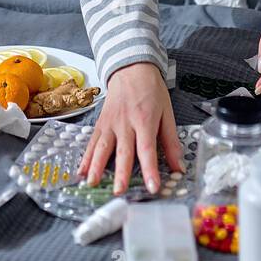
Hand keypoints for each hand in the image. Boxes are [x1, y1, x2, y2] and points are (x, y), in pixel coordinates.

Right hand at [76, 62, 184, 194]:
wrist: (131, 68)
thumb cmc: (151, 90)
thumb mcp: (167, 112)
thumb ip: (171, 141)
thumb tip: (179, 167)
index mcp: (145, 120)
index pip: (148, 149)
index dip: (150, 169)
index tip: (152, 187)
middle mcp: (125, 123)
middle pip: (123, 151)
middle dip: (121, 173)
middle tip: (119, 192)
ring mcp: (110, 123)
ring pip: (102, 147)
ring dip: (96, 166)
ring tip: (92, 184)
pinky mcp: (100, 123)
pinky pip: (92, 142)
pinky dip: (86, 157)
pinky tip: (81, 171)